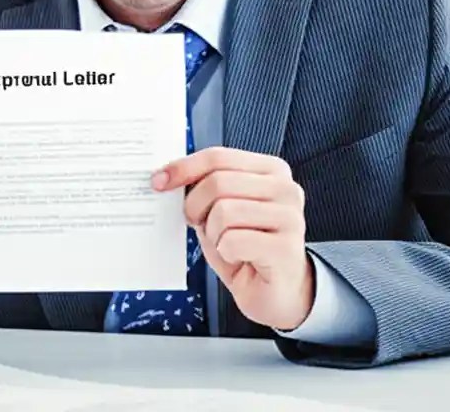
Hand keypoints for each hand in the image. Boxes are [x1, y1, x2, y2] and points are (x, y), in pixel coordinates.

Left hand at [154, 147, 313, 330]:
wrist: (274, 291)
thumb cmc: (244, 247)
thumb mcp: (219, 210)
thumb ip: (203, 188)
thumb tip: (165, 177)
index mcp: (270, 170)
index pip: (218, 156)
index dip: (183, 168)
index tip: (159, 181)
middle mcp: (286, 189)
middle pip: (218, 182)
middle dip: (196, 207)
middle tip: (199, 224)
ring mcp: (290, 218)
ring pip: (224, 212)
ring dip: (213, 234)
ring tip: (226, 244)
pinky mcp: (285, 248)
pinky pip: (233, 241)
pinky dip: (225, 252)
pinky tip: (238, 258)